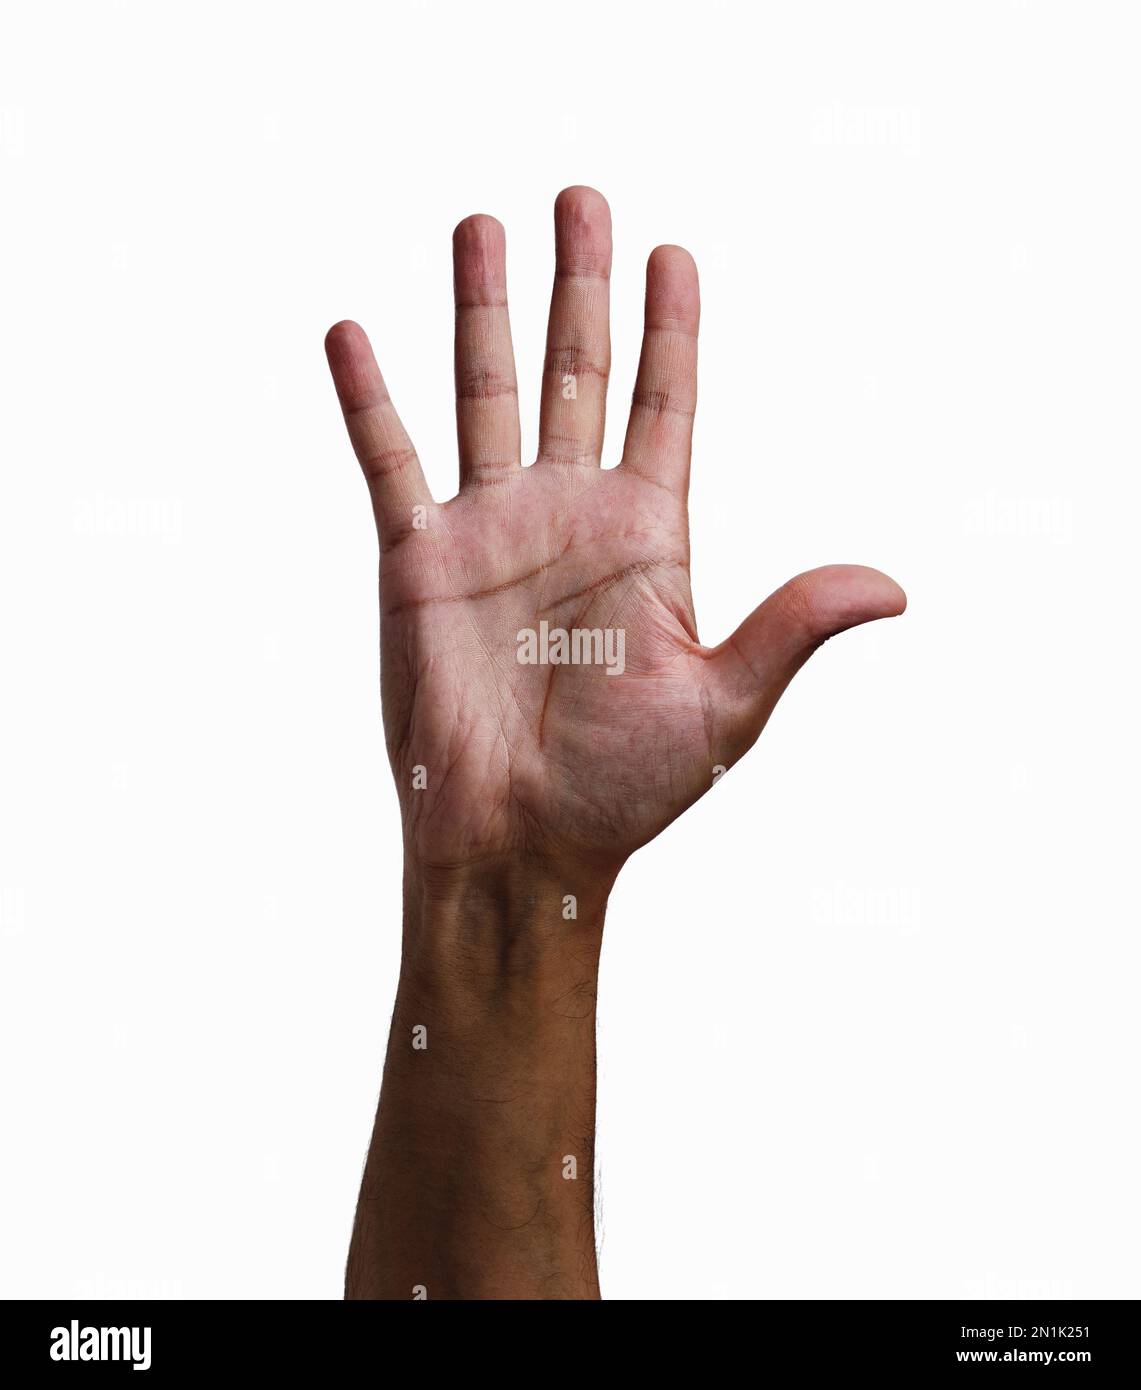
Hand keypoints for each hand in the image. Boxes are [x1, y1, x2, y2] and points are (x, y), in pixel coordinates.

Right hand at [326, 187, 903, 879]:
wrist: (518, 845)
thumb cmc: (622, 790)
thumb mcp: (725, 705)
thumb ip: (793, 626)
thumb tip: (894, 587)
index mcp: (646, 538)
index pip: (664, 407)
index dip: (672, 331)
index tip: (676, 255)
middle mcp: (568, 516)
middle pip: (578, 372)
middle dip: (582, 286)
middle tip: (582, 200)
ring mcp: (490, 530)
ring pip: (484, 392)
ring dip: (482, 309)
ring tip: (481, 224)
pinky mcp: (416, 560)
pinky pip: (388, 460)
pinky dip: (368, 398)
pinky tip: (352, 332)